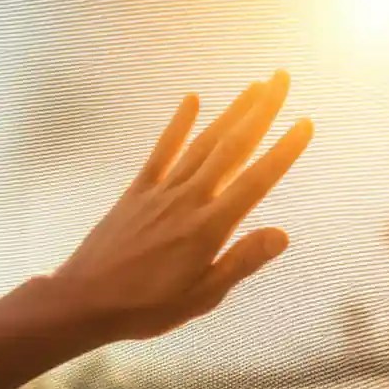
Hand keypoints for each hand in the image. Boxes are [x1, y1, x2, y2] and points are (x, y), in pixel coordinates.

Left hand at [54, 70, 312, 340]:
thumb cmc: (146, 308)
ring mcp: (160, 192)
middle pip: (232, 148)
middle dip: (260, 112)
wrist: (84, 300)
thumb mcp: (202, 297)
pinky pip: (161, 151)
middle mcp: (188, 200)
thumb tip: (282, 234)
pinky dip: (177, 124)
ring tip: (254, 86)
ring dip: (230, 112)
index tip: (304, 123)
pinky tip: (191, 99)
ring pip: (203, 143)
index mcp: (208, 229)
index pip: (255, 182)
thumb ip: (241, 262)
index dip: (283, 151)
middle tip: (282, 80)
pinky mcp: (137, 191)